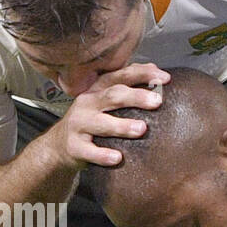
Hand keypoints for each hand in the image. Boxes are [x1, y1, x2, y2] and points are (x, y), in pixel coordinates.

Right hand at [44, 64, 171, 170]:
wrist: (60, 145)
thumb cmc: (92, 120)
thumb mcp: (106, 99)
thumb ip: (128, 85)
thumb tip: (155, 69)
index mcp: (99, 89)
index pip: (121, 76)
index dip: (142, 74)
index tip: (165, 78)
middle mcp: (88, 103)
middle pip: (112, 96)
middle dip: (135, 97)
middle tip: (157, 102)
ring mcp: (79, 124)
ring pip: (100, 123)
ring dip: (121, 126)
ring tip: (142, 129)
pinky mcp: (74, 146)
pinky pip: (88, 151)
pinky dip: (102, 155)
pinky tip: (117, 158)